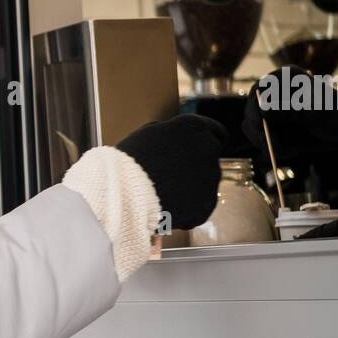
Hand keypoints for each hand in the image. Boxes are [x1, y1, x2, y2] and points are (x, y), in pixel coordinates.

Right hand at [116, 114, 227, 230]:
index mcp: (194, 127)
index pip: (216, 132)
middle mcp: (209, 148)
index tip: (194, 154)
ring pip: (203, 185)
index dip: (203, 144)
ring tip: (161, 195)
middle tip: (169, 178)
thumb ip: (170, 134)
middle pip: (208, 159)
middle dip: (193, 168)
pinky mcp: (206, 205)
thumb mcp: (147, 136)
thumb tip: (176, 138)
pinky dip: (186, 210)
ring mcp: (211, 178)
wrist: (121, 195)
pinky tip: (166, 209)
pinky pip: (199, 208)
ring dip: (188, 189)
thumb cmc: (127, 163)